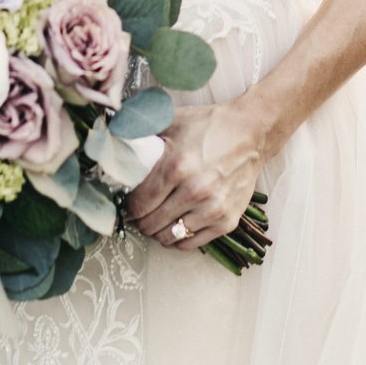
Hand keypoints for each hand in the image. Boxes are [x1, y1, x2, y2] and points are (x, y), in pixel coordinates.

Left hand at [126, 103, 261, 250]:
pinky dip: (178, 239)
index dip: (129, 206)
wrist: (250, 134)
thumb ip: (143, 132)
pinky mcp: (226, 221)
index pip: (140, 202)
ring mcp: (212, 209)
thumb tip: (114, 140)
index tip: (127, 203)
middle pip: (151, 222)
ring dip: (157, 232)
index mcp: (177, 166)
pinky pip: (191, 243)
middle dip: (140, 220)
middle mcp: (195, 191)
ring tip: (155, 221)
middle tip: (138, 214)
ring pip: (169, 237)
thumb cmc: (209, 126)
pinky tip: (174, 226)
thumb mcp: (172, 121)